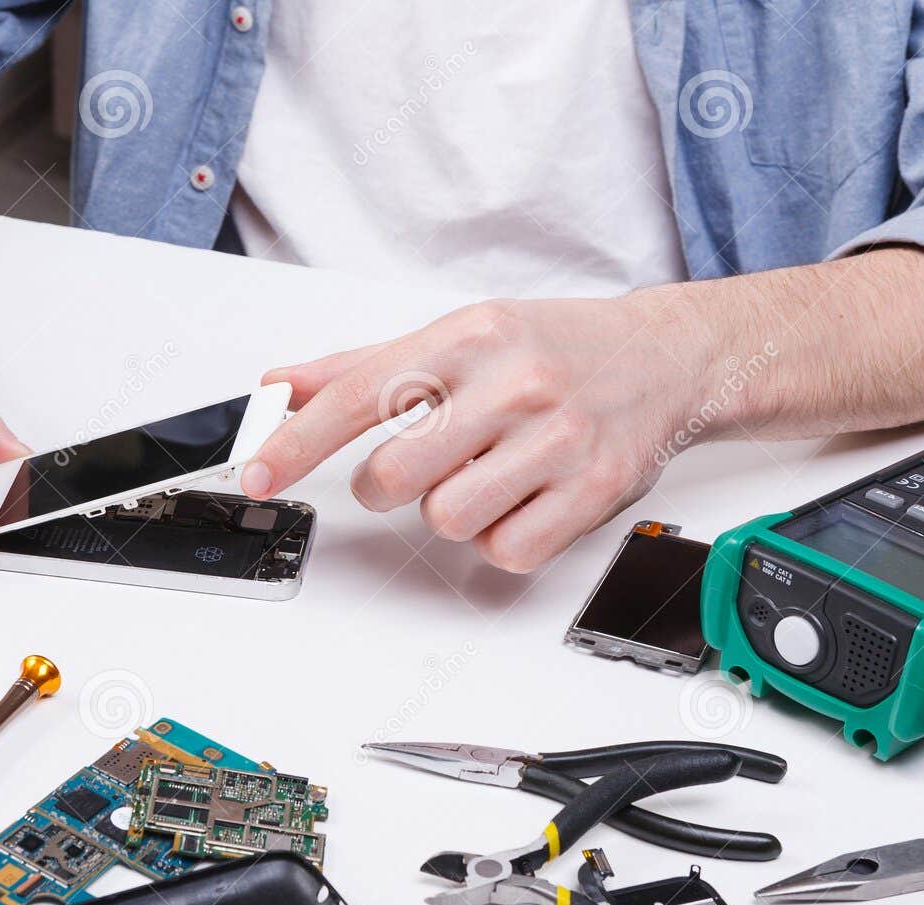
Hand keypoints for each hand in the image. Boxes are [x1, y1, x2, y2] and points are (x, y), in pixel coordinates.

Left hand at [240, 295, 710, 572]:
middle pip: (394, 476)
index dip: (294, 444)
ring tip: (482, 477)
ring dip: (448, 512)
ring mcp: (557, 440)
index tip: (256, 475)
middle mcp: (512, 384)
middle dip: (385, 486)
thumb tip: (278, 388)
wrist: (668, 356)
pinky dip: (498, 541)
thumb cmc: (552, 347)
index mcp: (468, 337)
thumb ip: (362, 367)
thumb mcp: (458, 334)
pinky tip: (519, 502)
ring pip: (447, 519)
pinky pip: (506, 552)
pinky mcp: (593, 491)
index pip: (356, 397)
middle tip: (414, 468)